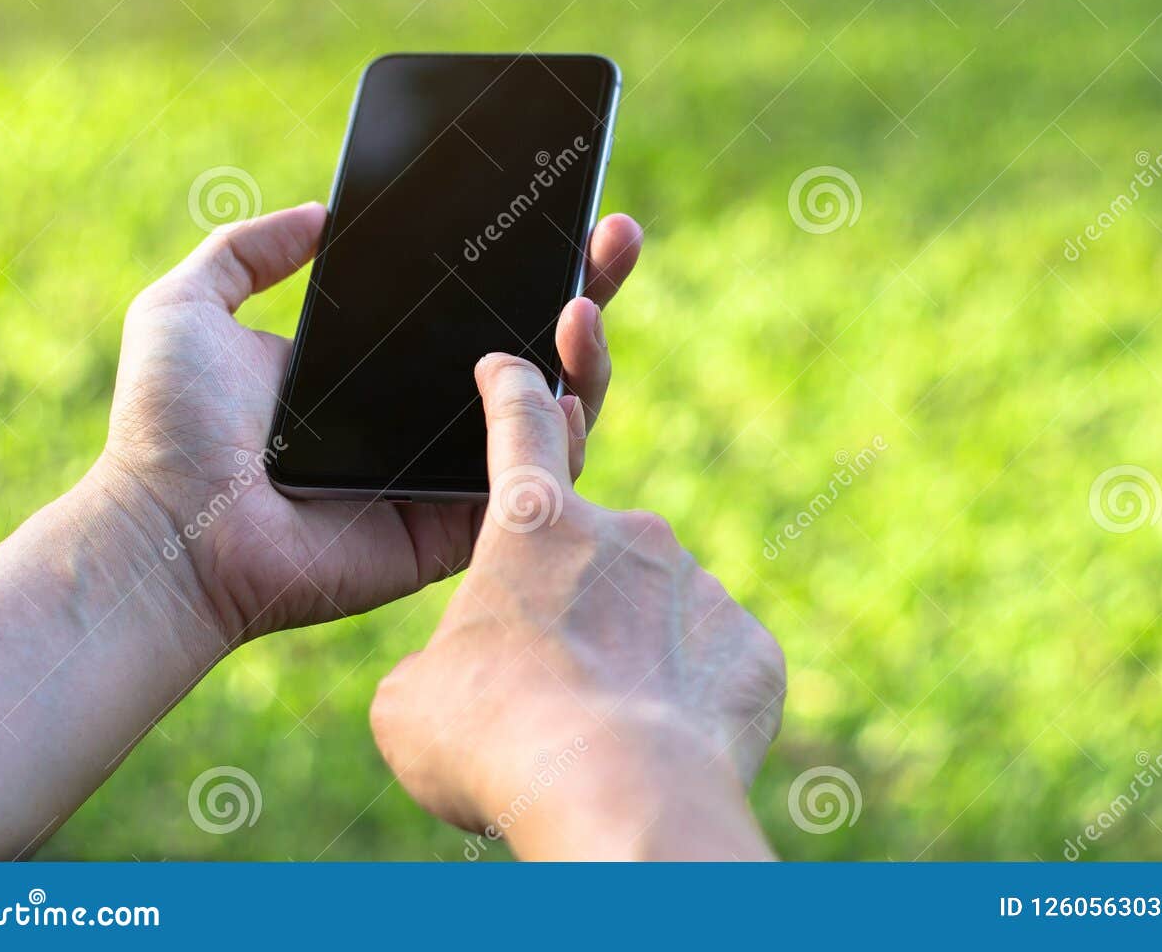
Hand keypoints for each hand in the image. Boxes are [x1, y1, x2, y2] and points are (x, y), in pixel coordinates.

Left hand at [97, 203, 642, 645]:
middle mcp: (428, 418)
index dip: (529, 260)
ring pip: (556, 414)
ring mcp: (451, 474)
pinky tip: (564, 385)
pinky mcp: (460, 530)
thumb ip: (247, 251)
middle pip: (537, 349)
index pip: (477, 305)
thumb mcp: (189, 307)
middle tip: (614, 235)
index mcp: (382, 370)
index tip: (562, 209)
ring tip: (580, 307)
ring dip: (588, 356)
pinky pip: (537, 485)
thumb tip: (321, 212)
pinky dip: (566, 438)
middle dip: (589, 290)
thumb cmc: (169, 430)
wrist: (169, 532)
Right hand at [369, 354, 785, 860]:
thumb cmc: (494, 737)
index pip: (520, 428)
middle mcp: (627, 533)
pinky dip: (684, 699)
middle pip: (590, 557)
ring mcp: (697, 587)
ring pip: (655, 613)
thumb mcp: (411, 700)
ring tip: (596, 735)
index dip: (511, 392)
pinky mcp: (750, 648)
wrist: (619, 796)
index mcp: (534, 525)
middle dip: (569, 611)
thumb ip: (442, 662)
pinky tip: (655, 746)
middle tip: (543, 689)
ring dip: (628, 658)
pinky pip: (710, 665)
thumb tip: (466, 678)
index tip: (510, 366)